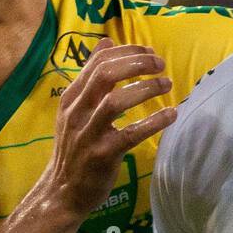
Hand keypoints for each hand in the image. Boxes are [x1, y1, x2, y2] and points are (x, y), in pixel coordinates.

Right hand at [40, 38, 175, 218]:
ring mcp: (88, 134)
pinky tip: (171, 114)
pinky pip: (130, 134)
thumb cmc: (74, 148)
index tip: (150, 52)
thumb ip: (90, 76)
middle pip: (105, 74)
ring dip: (146, 89)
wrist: (62, 191)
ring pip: (116, 101)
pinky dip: (153, 122)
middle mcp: (76, 112)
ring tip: (167, 84)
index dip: (127, 52)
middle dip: (137, 63)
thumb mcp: (75, 108)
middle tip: (160, 64)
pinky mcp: (102, 155)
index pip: (98, 62)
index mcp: (71, 98)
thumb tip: (106, 41)